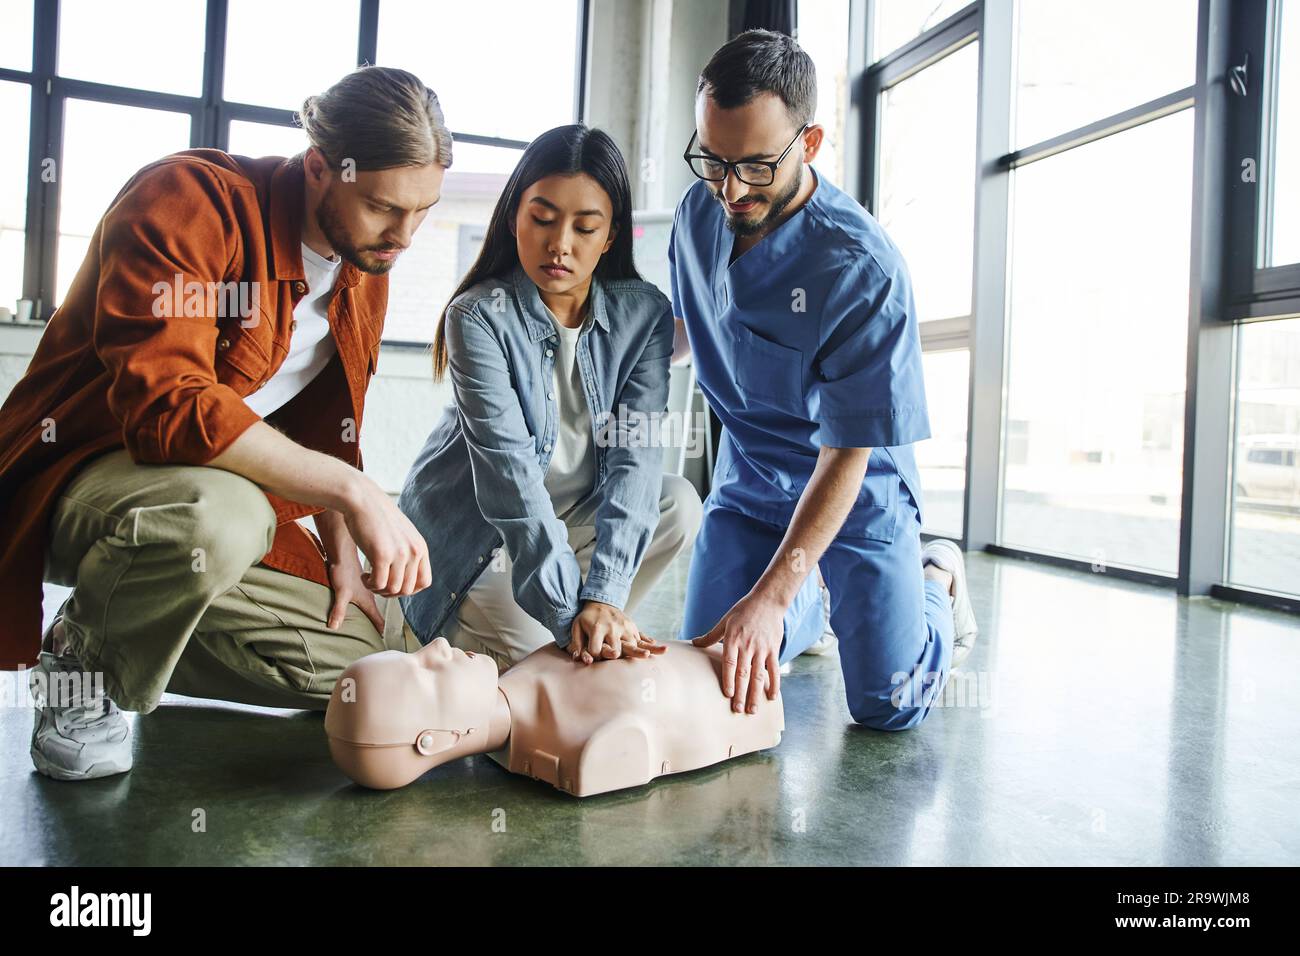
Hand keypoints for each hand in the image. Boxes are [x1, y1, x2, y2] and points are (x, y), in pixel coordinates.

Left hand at [324, 549, 385, 633]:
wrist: (343, 554)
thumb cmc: (344, 572)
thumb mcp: (342, 593)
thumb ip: (339, 610)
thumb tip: (333, 627)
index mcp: (369, 601)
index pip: (379, 621)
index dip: (380, 632)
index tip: (381, 643)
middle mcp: (371, 596)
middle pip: (377, 615)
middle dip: (377, 627)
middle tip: (375, 641)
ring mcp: (366, 591)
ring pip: (373, 607)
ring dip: (372, 616)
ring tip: (367, 629)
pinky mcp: (360, 586)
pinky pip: (367, 600)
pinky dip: (365, 607)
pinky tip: (357, 609)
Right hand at [338, 474, 432, 597]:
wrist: (362, 499)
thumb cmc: (377, 517)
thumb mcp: (402, 534)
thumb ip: (408, 552)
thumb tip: (407, 577)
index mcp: (420, 547)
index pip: (424, 582)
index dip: (409, 589)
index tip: (394, 585)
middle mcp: (414, 551)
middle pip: (408, 589)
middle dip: (391, 593)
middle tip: (378, 584)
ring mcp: (399, 554)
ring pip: (393, 589)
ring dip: (379, 589)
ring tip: (370, 579)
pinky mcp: (382, 554)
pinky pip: (379, 583)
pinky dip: (370, 585)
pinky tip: (365, 576)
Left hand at [569, 601, 665, 663]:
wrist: (601, 601)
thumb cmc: (587, 618)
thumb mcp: (577, 627)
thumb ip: (576, 644)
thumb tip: (577, 659)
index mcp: (597, 628)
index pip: (596, 650)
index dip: (593, 656)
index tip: (591, 658)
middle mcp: (613, 628)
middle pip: (617, 649)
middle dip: (615, 655)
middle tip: (616, 656)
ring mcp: (625, 628)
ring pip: (633, 644)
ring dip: (639, 652)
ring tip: (647, 655)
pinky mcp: (633, 628)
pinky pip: (643, 638)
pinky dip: (651, 645)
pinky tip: (662, 649)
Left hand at [691, 593, 783, 712]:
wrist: (768, 601)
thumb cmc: (743, 610)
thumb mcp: (725, 620)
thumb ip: (711, 636)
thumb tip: (694, 643)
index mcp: (733, 639)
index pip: (730, 663)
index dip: (729, 679)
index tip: (727, 695)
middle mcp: (748, 646)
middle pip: (744, 674)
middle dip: (741, 694)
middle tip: (737, 710)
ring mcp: (762, 649)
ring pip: (759, 675)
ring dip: (756, 694)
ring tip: (752, 710)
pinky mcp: (773, 649)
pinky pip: (774, 670)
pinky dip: (774, 684)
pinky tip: (771, 697)